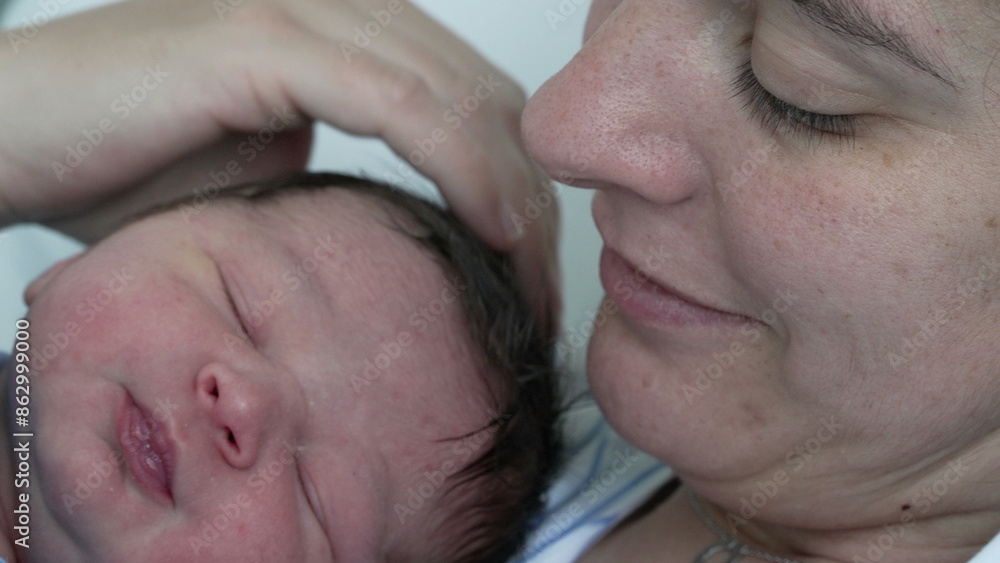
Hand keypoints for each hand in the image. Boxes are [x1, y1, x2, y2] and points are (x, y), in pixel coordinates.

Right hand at [0, 0, 557, 322]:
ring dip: (513, 196)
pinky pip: (399, 102)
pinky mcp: (265, 38)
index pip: (474, 108)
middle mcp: (343, 12)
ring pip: (458, 98)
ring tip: (533, 286)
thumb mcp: (269, 194)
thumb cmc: (125, 169)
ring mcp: (306, 15)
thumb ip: (350, 198)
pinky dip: (459, 164)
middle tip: (547, 300)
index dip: (519, 191)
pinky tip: (494, 229)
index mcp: (351, 41)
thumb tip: (421, 252)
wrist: (12, 135)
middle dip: (534, 204)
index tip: (534, 282)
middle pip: (486, 102)